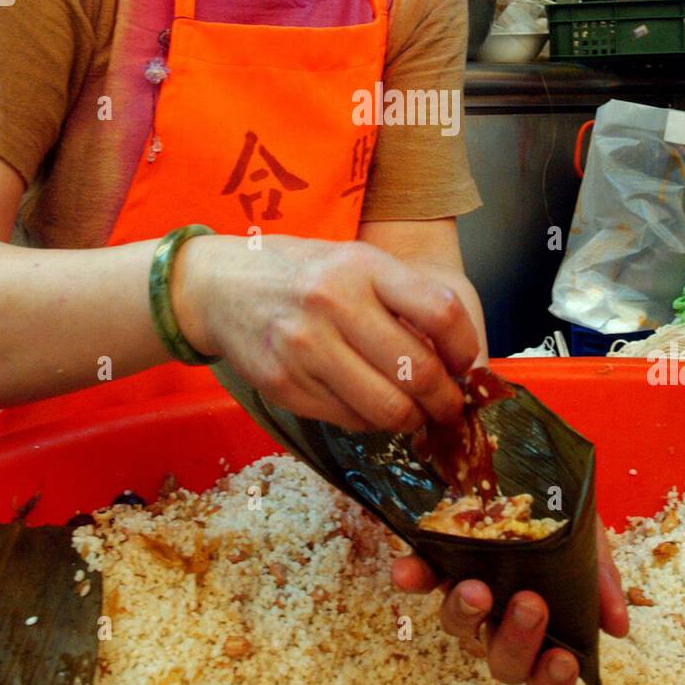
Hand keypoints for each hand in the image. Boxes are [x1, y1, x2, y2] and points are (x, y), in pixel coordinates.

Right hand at [174, 233, 477, 432]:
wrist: (219, 286)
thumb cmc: (300, 272)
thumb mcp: (353, 262)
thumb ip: (402, 297)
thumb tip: (456, 356)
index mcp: (361, 266)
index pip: (441, 311)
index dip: (464, 349)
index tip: (465, 365)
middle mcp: (334, 304)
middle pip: (417, 370)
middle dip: (445, 400)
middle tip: (449, 407)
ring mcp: (305, 349)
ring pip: (385, 408)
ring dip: (412, 420)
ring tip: (415, 414)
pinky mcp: (285, 386)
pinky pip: (349, 419)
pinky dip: (370, 422)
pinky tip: (371, 408)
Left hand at [391, 517, 627, 684]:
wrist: (525, 460)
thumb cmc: (561, 514)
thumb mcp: (589, 539)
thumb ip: (600, 577)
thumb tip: (616, 625)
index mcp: (544, 624)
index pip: (545, 677)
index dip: (552, 681)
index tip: (564, 659)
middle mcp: (502, 619)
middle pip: (504, 661)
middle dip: (517, 641)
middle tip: (530, 604)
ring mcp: (467, 593)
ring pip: (460, 627)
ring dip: (467, 614)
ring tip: (477, 588)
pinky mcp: (435, 563)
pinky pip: (419, 578)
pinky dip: (412, 577)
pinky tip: (406, 571)